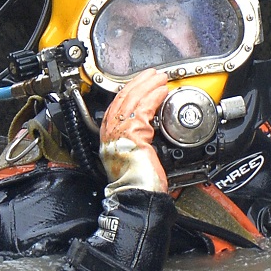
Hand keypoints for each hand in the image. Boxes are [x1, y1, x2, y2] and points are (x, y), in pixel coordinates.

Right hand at [99, 68, 169, 194]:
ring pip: (131, 100)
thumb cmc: (137, 184)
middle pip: (122, 99)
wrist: (136, 196)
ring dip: (147, 86)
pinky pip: (143, 109)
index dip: (129, 91)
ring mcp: (118, 133)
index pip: (117, 106)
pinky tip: (161, 91)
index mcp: (109, 138)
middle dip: (138, 84)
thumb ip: (136, 140)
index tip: (141, 83)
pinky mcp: (132, 134)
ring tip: (159, 78)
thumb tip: (146, 127)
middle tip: (152, 74)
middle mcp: (110, 133)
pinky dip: (153, 97)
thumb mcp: (134, 157)